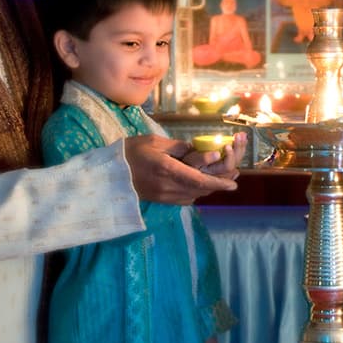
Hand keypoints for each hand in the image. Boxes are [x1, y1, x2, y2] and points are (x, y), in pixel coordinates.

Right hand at [123, 134, 239, 204]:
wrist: (108, 174)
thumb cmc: (131, 152)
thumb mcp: (155, 142)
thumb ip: (179, 147)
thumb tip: (198, 151)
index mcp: (167, 170)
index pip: (199, 179)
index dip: (218, 182)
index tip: (234, 184)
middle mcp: (168, 187)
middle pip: (200, 190)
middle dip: (219, 184)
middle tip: (235, 178)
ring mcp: (163, 196)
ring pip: (194, 195)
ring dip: (209, 189)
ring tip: (223, 180)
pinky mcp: (160, 200)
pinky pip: (184, 198)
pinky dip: (197, 192)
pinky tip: (200, 184)